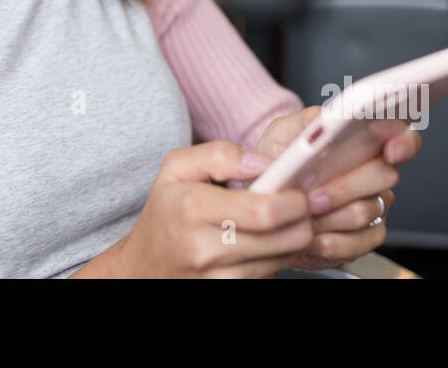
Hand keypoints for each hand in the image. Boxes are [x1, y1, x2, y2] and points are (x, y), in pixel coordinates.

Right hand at [112, 140, 313, 276]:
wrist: (146, 264)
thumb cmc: (166, 211)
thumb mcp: (176, 168)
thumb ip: (219, 155)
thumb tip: (262, 164)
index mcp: (194, 209)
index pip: (265, 211)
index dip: (293, 199)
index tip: (296, 189)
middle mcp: (207, 249)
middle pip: (287, 238)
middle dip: (302, 217)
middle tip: (294, 203)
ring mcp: (220, 278)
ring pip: (286, 257)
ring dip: (290, 237)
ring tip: (274, 221)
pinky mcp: (230, 292)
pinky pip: (273, 274)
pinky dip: (276, 257)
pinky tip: (262, 242)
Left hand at [252, 105, 421, 269]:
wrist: (270, 205)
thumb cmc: (279, 165)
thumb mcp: (283, 133)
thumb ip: (303, 123)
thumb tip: (319, 128)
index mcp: (361, 141)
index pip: (399, 134)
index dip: (402, 140)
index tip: (391, 149)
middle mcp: (373, 172)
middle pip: (384, 175)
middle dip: (344, 187)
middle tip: (313, 195)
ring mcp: (374, 204)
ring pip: (365, 211)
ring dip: (329, 216)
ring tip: (303, 214)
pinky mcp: (367, 236)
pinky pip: (360, 241)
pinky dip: (331, 241)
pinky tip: (312, 236)